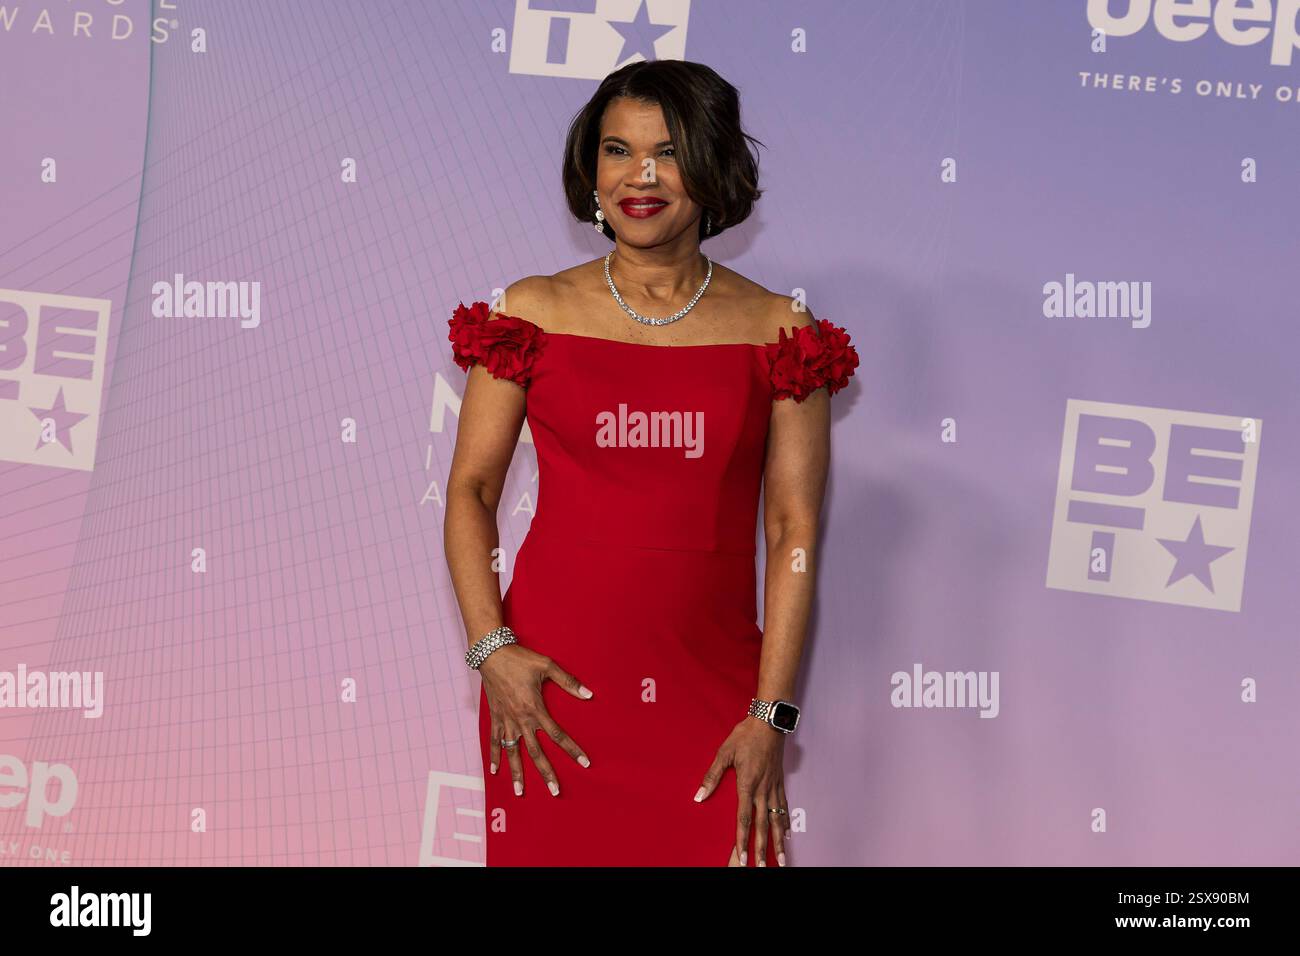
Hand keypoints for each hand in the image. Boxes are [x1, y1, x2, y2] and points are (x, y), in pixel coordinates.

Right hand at [479, 644, 591, 796]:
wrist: (492, 653)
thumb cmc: (521, 659)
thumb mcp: (547, 666)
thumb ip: (568, 681)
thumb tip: (589, 694)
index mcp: (535, 708)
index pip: (557, 735)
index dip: (572, 750)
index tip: (584, 763)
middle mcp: (520, 719)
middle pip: (535, 752)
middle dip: (546, 772)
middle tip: (555, 791)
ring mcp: (506, 720)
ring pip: (512, 752)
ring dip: (517, 773)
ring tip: (520, 792)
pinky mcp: (495, 717)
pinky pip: (494, 741)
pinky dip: (494, 756)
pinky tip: (495, 771)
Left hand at [696, 717, 789, 866]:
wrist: (769, 721)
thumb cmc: (745, 736)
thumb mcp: (724, 753)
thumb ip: (712, 777)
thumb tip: (699, 795)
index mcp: (747, 784)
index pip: (744, 818)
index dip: (742, 839)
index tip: (742, 857)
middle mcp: (762, 789)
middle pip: (762, 825)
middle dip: (762, 848)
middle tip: (762, 867)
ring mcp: (773, 786)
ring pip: (776, 819)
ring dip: (778, 841)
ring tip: (781, 859)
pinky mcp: (780, 781)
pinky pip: (784, 807)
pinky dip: (785, 822)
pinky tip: (786, 834)